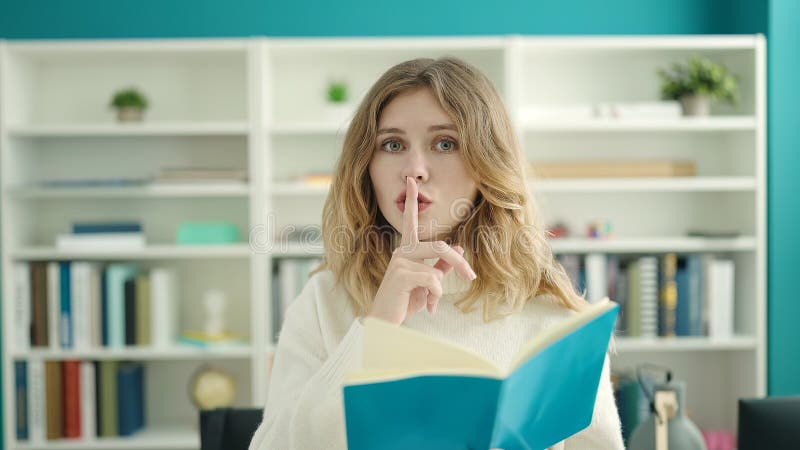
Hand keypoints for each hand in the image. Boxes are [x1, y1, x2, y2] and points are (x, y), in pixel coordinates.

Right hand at [367, 177, 476, 324]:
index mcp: (407, 250)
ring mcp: (400, 261)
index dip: (411, 200)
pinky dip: (435, 296)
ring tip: (432, 303)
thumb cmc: (405, 302)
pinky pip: (432, 280)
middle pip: (441, 246)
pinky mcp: (401, 275)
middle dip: (460, 262)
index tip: (411, 180)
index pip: (411, 221)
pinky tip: (426, 307)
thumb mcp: (427, 283)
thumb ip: (441, 265)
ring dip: (440, 289)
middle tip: (472, 277)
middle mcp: (402, 251)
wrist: (386, 323)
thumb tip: (458, 246)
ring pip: (437, 268)